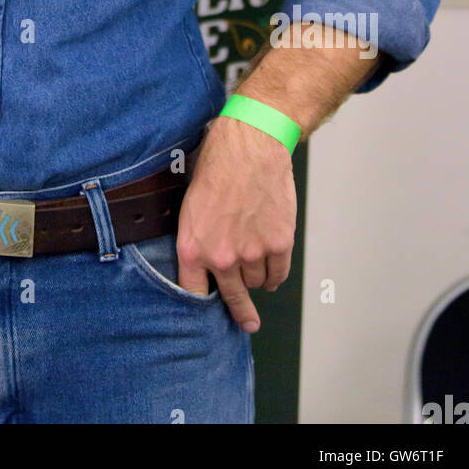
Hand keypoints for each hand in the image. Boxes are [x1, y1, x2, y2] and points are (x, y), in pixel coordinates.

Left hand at [175, 114, 295, 332]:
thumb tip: (206, 260)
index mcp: (193, 247)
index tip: (210, 313)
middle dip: (241, 313)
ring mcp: (252, 254)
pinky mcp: (279, 245)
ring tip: (255, 258)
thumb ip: (198, 237)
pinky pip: (279, 273)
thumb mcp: (190, 204)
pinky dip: (276, 274)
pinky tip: (273, 271)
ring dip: (257, 275)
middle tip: (248, 323)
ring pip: (257, 282)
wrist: (250, 146)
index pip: (194, 292)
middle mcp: (222, 257)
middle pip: (232, 296)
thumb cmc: (217, 165)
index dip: (203, 303)